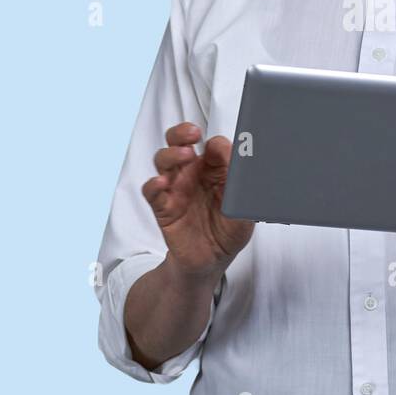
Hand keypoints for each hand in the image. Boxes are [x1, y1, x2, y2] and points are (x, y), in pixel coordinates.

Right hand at [142, 122, 253, 276]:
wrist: (212, 261)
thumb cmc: (229, 230)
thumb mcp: (243, 208)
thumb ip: (242, 185)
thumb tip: (240, 160)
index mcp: (213, 169)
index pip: (212, 146)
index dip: (217, 145)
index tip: (224, 150)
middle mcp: (192, 174)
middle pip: (178, 142)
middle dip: (182, 133)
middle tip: (193, 133)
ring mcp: (176, 189)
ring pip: (163, 161)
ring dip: (171, 154)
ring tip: (186, 155)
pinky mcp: (163, 208)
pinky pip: (152, 192)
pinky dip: (153, 185)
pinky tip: (162, 183)